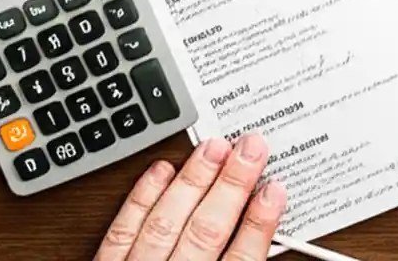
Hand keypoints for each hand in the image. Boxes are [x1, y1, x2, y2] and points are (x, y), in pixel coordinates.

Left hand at [95, 133, 287, 260]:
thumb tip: (271, 241)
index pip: (241, 259)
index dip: (260, 222)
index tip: (275, 190)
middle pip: (206, 231)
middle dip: (232, 185)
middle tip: (251, 147)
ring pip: (166, 223)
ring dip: (192, 182)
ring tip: (213, 148)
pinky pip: (122, 232)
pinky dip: (142, 199)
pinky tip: (161, 171)